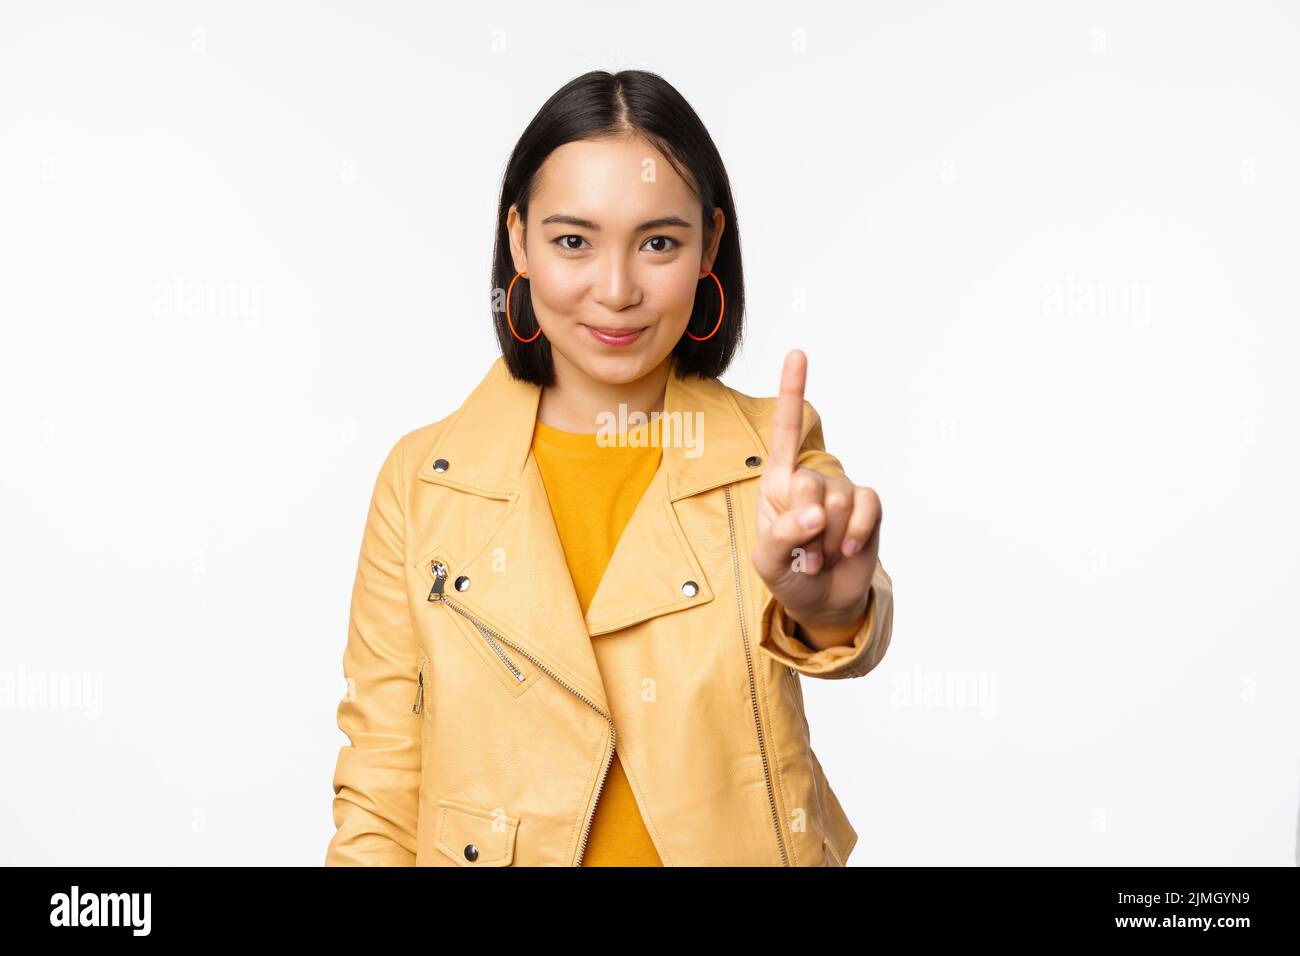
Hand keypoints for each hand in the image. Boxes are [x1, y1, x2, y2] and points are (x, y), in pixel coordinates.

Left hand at [749, 350, 881, 646]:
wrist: (824, 601)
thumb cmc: (788, 575)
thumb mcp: (768, 560)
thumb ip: (782, 534)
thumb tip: (815, 513)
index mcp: (778, 482)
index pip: (784, 433)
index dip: (792, 391)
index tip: (798, 353)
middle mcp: (810, 480)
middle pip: (810, 483)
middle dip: (806, 526)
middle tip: (803, 551)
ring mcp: (842, 492)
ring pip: (838, 501)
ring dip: (829, 539)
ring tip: (821, 555)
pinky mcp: (868, 507)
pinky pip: (866, 508)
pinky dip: (854, 534)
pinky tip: (847, 551)